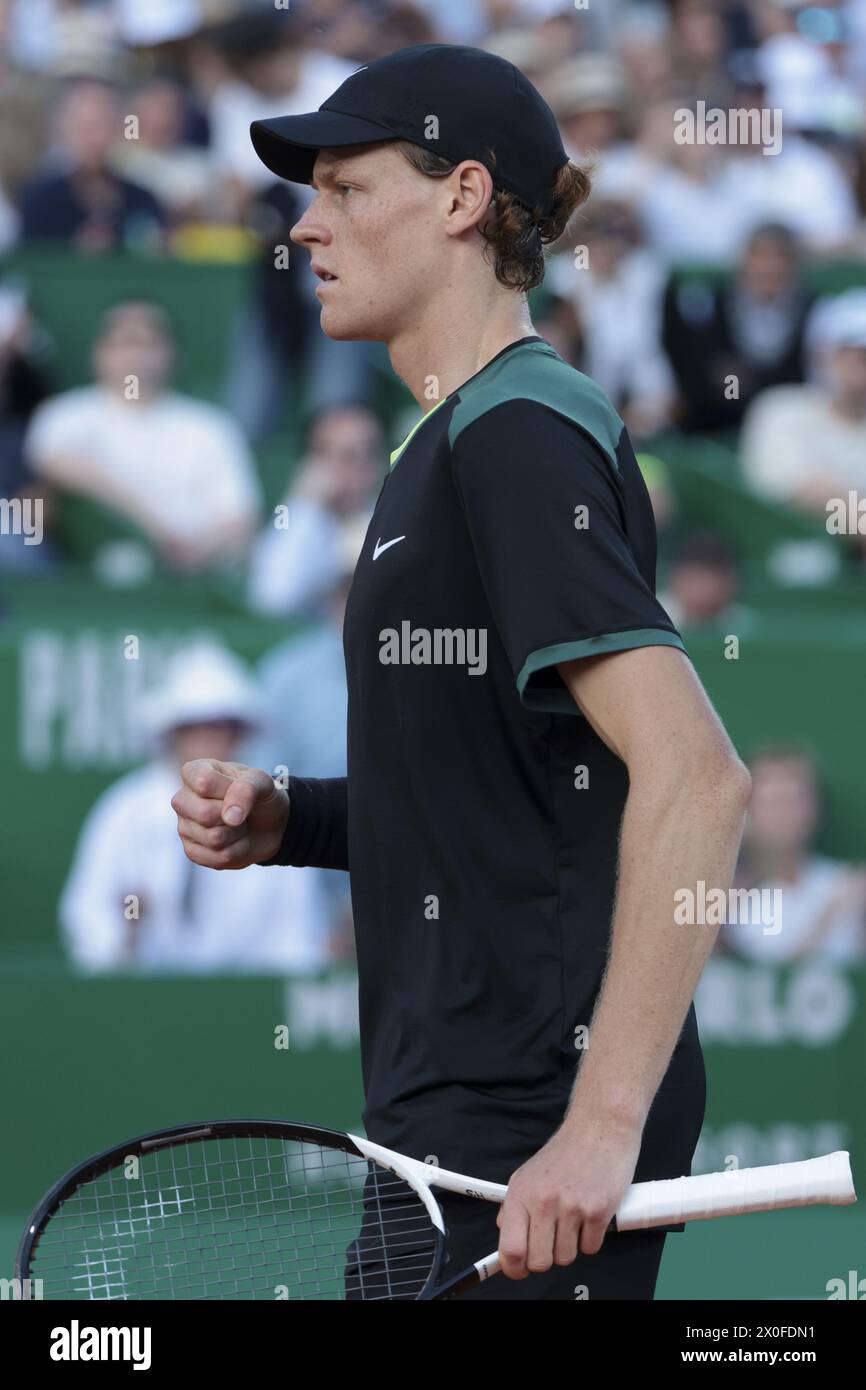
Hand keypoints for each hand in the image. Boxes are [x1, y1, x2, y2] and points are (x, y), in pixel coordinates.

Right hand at [172, 759, 289, 869]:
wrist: (270, 824)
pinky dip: (237, 851)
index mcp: (194, 772)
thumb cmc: (261, 796)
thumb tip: (230, 818)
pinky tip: (236, 840)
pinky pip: (217, 858)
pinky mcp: (192, 851)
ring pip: (213, 838)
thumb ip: (246, 789)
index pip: (205, 782)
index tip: (241, 788)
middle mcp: (182, 799)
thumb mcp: (262, 782)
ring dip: (238, 834)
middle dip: (235, 816)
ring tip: (239, 825)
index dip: (231, 790)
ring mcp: (184, 827)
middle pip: (205, 814)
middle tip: (241, 811)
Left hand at [496, 1114, 641, 1278]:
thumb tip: (505, 1233)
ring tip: (572, 1220)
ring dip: (570, 1246)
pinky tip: (589, 1216)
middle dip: (546, 1257)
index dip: (513, 1268)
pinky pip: (590, 1249)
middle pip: (539, 1262)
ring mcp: (572, 1208)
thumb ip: (514, 1206)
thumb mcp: (528, 1174)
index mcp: (521, 1194)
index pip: (510, 1249)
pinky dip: (591, 1239)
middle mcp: (544, 1202)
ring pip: (566, 1258)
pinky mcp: (598, 1212)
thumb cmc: (566, 1152)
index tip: (518, 1269)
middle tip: (551, 1239)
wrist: (599, 1128)